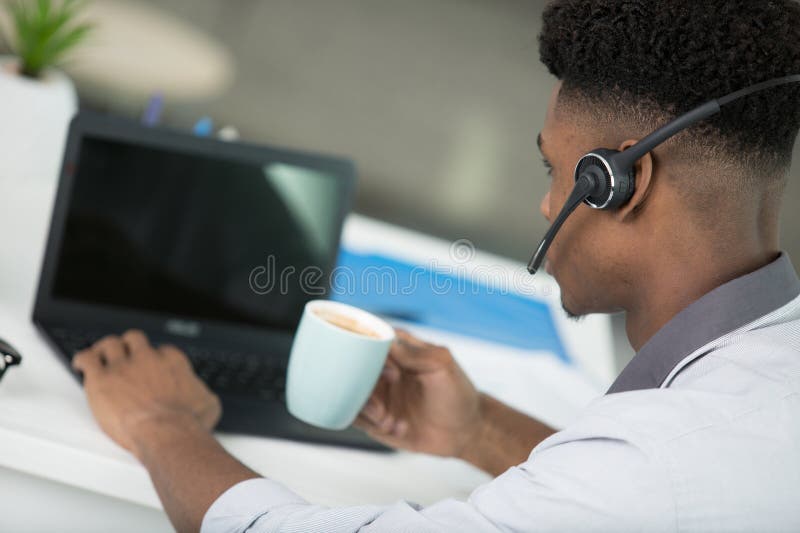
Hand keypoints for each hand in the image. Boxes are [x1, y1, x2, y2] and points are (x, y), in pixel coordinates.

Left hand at [72, 330, 220, 458]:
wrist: (168, 432)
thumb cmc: (188, 422)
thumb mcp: (208, 405)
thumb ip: (201, 393)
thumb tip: (203, 397)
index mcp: (172, 361)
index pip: (162, 350)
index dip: (155, 358)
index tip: (151, 366)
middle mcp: (148, 358)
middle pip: (134, 339)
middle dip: (128, 346)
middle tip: (123, 354)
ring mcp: (123, 366)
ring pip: (110, 344)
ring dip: (105, 349)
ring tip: (99, 356)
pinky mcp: (101, 379)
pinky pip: (87, 358)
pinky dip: (83, 359)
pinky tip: (81, 364)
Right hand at [354, 329, 483, 457]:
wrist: (464, 432)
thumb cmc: (457, 394)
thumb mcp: (442, 366)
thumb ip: (415, 353)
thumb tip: (388, 342)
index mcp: (396, 348)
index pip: (366, 341)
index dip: (371, 357)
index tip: (392, 375)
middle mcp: (380, 368)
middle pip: (350, 369)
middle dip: (362, 390)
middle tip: (381, 407)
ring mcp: (375, 392)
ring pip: (348, 394)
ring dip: (366, 410)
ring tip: (388, 420)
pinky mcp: (372, 417)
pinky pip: (354, 417)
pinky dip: (370, 424)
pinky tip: (397, 429)